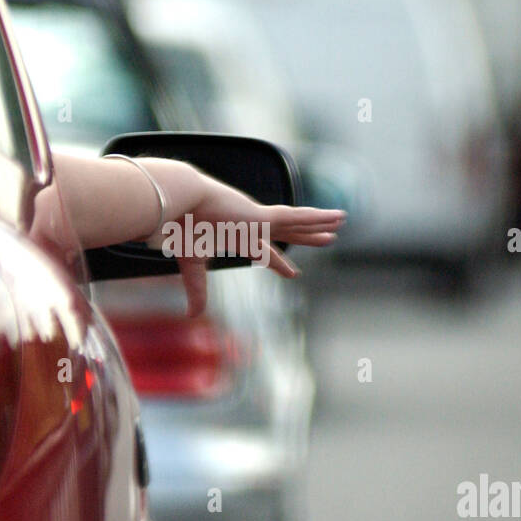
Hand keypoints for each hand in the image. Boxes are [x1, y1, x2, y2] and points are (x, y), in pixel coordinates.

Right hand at [143, 159, 345, 314]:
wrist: (178, 203)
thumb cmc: (182, 229)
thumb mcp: (192, 264)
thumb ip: (197, 291)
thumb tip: (194, 316)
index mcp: (238, 236)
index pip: (264, 251)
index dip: (278, 262)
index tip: (292, 274)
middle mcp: (253, 225)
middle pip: (288, 231)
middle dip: (307, 236)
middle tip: (328, 239)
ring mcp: (261, 219)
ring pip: (298, 222)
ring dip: (319, 224)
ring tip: (341, 222)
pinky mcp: (264, 216)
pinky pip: (299, 217)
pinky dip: (319, 217)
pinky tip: (337, 217)